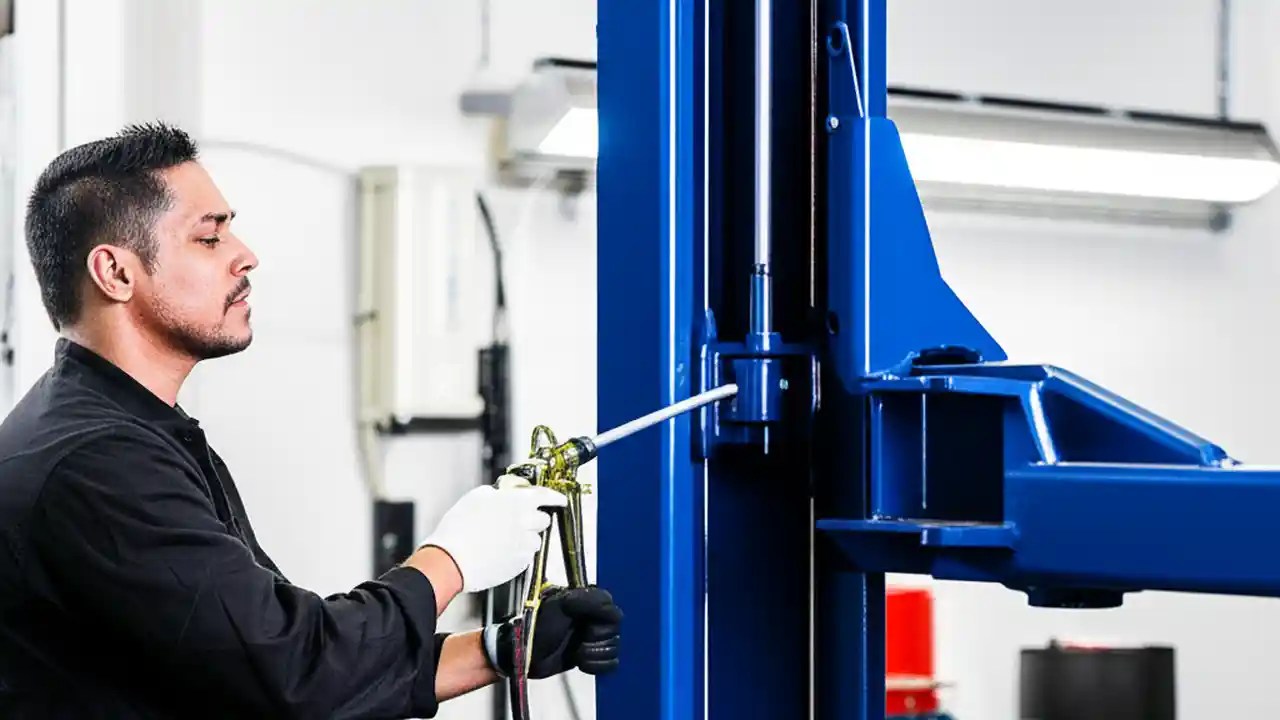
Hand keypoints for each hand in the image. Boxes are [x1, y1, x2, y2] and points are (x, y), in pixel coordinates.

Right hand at [418, 481, 566, 591]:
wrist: (451, 560)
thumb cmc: (459, 528)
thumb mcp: (476, 497)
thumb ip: (498, 493)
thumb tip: (503, 495)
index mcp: (519, 502)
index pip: (547, 496)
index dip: (555, 497)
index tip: (560, 500)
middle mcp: (527, 523)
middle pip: (544, 520)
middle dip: (535, 520)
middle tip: (519, 521)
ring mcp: (525, 546)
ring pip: (535, 540)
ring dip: (525, 539)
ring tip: (503, 540)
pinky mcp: (520, 564)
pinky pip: (525, 556)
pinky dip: (516, 554)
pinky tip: (498, 552)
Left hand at [488, 586, 622, 678]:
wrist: (524, 653)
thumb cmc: (537, 626)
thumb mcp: (560, 605)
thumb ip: (587, 599)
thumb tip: (607, 603)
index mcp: (588, 602)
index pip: (613, 611)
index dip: (602, 621)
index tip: (586, 623)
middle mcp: (593, 619)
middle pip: (615, 632)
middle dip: (596, 640)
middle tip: (579, 640)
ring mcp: (593, 639)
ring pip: (614, 648)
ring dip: (594, 654)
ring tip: (576, 653)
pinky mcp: (592, 658)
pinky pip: (611, 664)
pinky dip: (597, 665)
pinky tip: (581, 662)